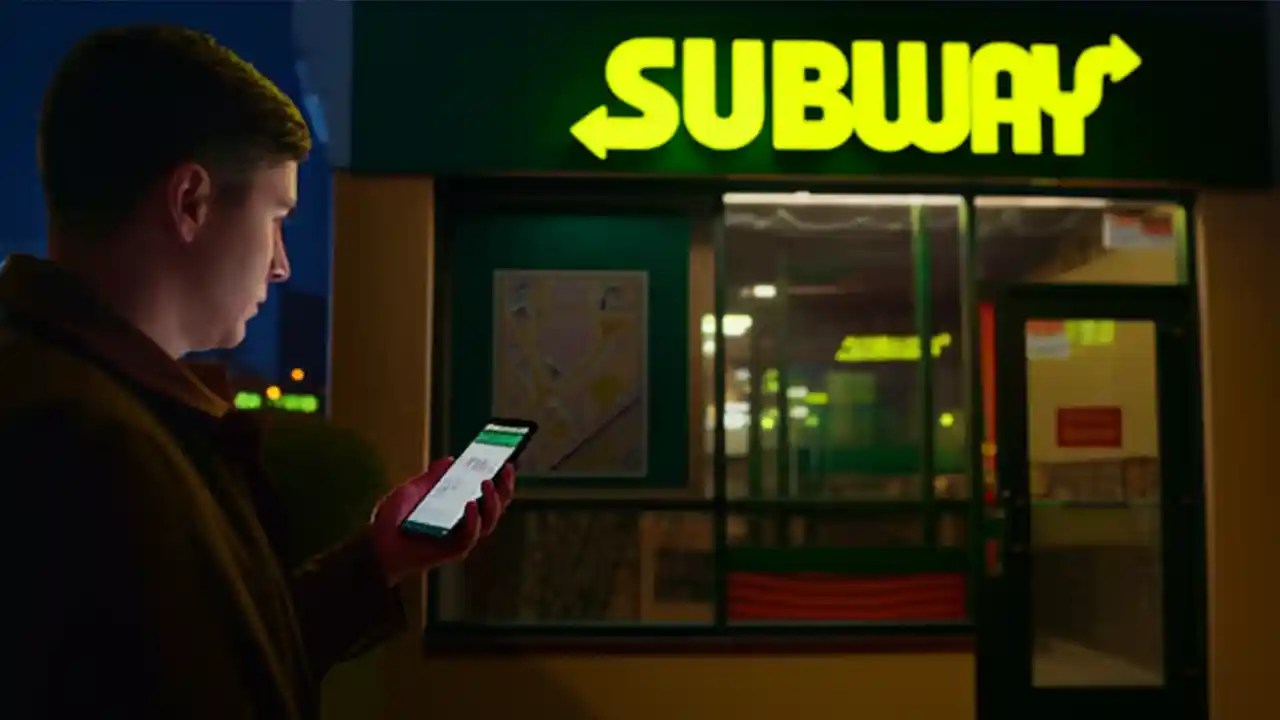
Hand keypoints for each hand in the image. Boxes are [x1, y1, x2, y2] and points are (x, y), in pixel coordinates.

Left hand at [370, 456, 515, 587]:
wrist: (374, 544)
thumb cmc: (393, 520)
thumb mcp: (412, 490)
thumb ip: (432, 477)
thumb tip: (449, 459)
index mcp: (459, 508)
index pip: (488, 493)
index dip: (501, 479)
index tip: (507, 461)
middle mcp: (465, 523)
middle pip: (496, 507)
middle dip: (505, 487)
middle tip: (506, 469)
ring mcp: (461, 538)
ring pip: (489, 522)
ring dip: (493, 502)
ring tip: (487, 484)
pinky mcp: (453, 551)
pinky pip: (470, 536)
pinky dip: (474, 520)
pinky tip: (471, 505)